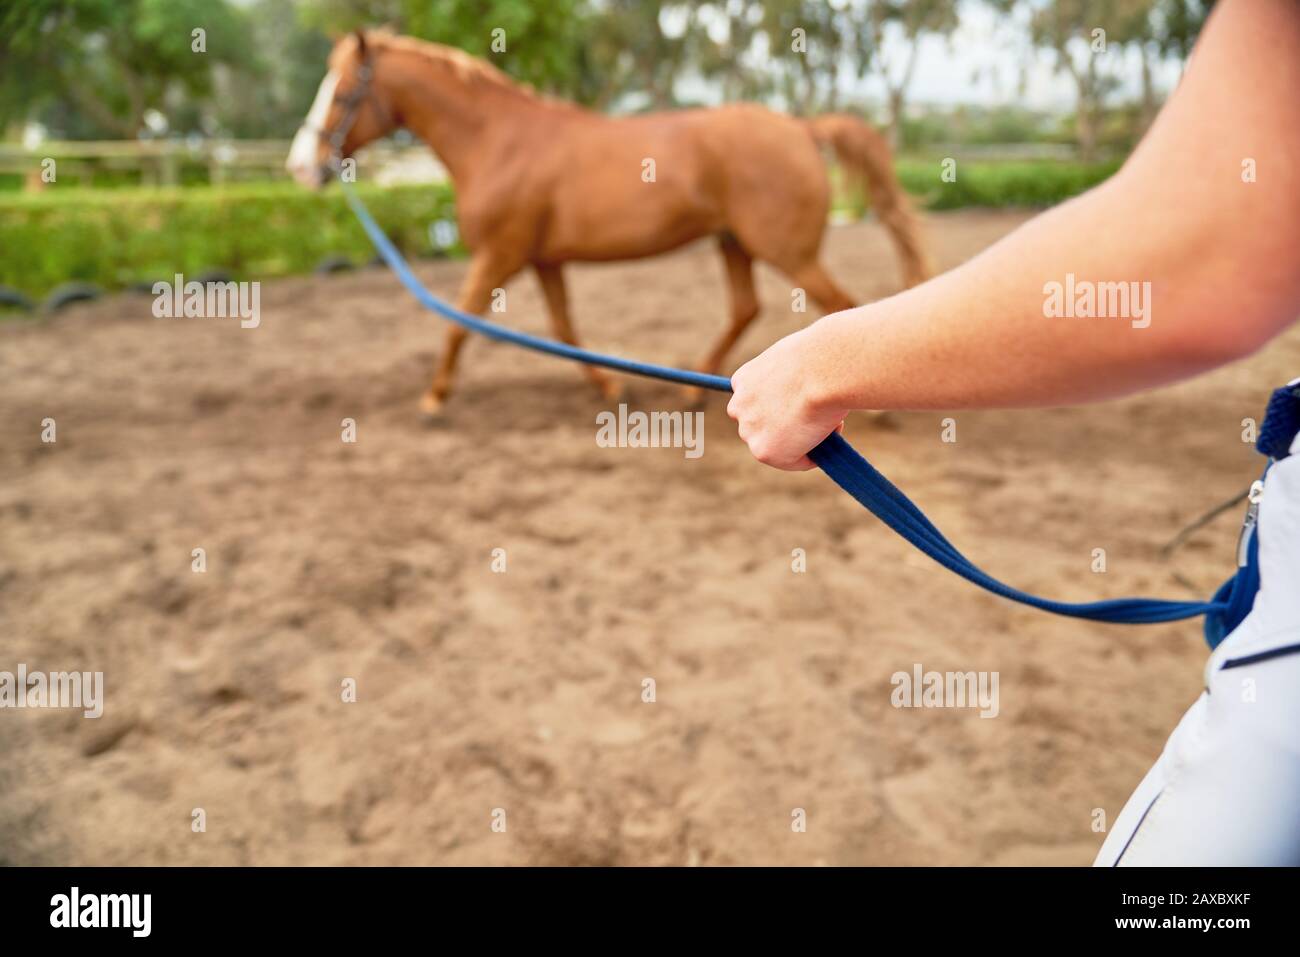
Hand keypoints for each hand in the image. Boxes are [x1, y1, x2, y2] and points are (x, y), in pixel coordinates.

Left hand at [727, 324, 849, 470]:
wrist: (823, 369)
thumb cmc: (821, 356)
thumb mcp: (800, 360)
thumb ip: (794, 379)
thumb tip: (808, 395)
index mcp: (744, 380)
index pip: (758, 403)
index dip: (783, 407)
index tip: (803, 406)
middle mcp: (739, 406)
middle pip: (764, 426)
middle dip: (787, 427)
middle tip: (817, 420)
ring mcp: (749, 430)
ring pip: (778, 445)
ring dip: (802, 441)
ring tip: (828, 424)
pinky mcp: (764, 451)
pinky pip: (794, 461)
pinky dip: (812, 456)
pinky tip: (828, 435)